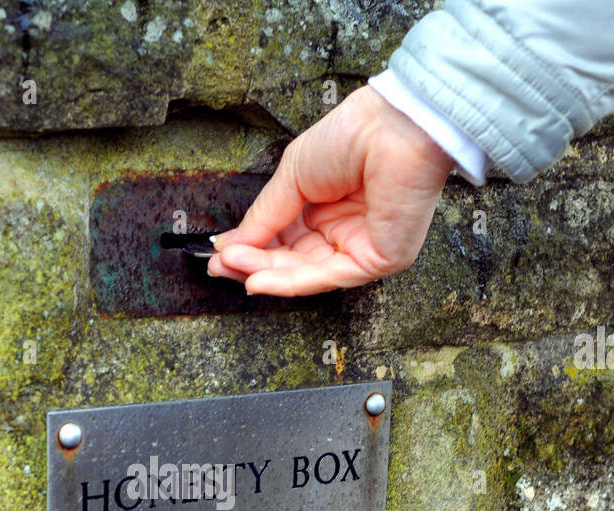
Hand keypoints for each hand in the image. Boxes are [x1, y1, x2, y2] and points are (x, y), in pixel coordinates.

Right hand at [208, 85, 455, 295]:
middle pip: (291, 260)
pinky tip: (260, 279)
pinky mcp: (379, 259)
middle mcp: (344, 231)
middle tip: (219, 266)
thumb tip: (231, 245)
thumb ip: (264, 215)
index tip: (220, 254)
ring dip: (265, 273)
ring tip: (232, 268)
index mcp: (326, 207)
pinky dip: (291, 282)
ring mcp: (362, 247)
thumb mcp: (292, 176)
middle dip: (253, 264)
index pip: (283, 239)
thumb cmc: (352, 136)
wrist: (393, 126)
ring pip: (306, 273)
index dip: (251, 249)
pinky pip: (329, 277)